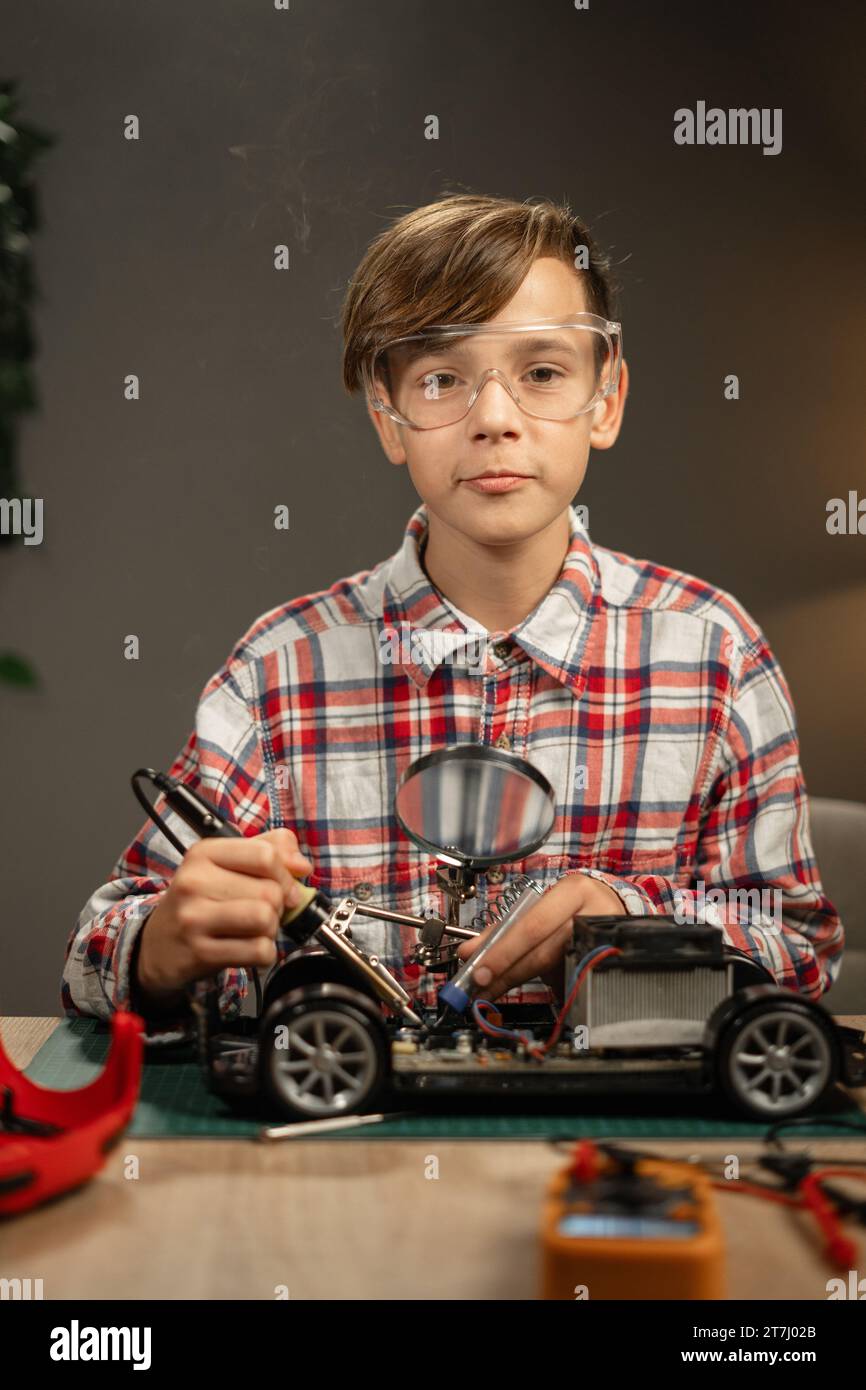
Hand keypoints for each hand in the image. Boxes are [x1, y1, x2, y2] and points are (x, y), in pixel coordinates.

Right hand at [135, 828, 313, 999]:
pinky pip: (258, 951)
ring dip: (271, 930)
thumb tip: (302, 865)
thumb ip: (270, 850)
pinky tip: (249, 950)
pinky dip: (264, 954)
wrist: (157, 945)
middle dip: (278, 906)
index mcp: (204, 853)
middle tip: (261, 913)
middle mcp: (195, 881)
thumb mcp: (227, 865)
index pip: (266, 854)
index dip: (286, 874)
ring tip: (255, 930)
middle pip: (270, 890)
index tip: (285, 886)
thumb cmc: (200, 901)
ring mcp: (194, 917)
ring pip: (266, 918)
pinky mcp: (200, 952)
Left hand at [455, 872, 626, 1003]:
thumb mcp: (544, 905)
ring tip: (493, 989)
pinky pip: (570, 979)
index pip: (533, 926)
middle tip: (481, 986)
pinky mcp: (607, 965)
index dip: (503, 951)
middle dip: (507, 971)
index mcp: (573, 893)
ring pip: (556, 969)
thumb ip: (507, 927)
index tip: (478, 970)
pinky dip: (545, 985)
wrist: (615, 907)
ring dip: (519, 981)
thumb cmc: (573, 906)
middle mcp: (591, 916)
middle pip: (544, 952)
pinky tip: (527, 986)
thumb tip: (471, 951)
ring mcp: (603, 943)